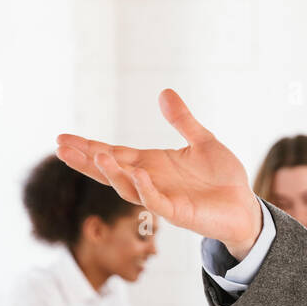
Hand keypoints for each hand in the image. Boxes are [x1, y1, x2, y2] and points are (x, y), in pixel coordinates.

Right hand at [55, 89, 263, 257]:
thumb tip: (164, 92)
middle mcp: (151, 181)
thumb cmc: (223, 177)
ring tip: (97, 156)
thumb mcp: (203, 141)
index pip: (114, 154)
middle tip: (61, 149)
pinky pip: (156, 201)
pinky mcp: (178, 213)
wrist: (245, 206)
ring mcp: (162, 198)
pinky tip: (138, 173)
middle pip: (111, 171)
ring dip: (112, 173)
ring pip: (128, 187)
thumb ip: (182, 120)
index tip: (62, 138)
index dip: (89, 147)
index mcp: (152, 164)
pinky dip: (145, 188)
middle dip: (87, 161)